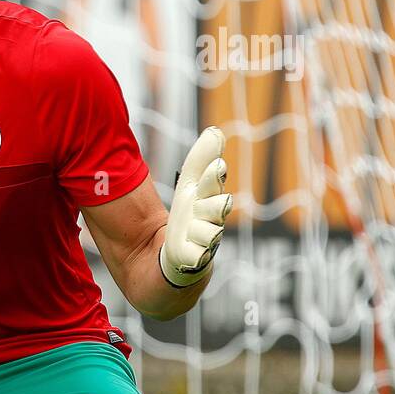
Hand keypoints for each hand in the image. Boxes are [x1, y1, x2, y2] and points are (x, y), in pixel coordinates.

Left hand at [160, 126, 232, 286]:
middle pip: (217, 209)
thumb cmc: (190, 217)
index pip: (214, 184)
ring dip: (200, 231)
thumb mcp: (191, 187)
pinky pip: (197, 258)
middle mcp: (212, 221)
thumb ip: (201, 161)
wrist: (176, 256)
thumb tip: (215, 130)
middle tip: (213, 202)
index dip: (214, 176)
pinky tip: (190, 254)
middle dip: (214, 204)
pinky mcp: (194, 263)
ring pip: (209, 234)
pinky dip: (195, 256)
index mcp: (209, 199)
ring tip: (193, 231)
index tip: (217, 166)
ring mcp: (205, 243)